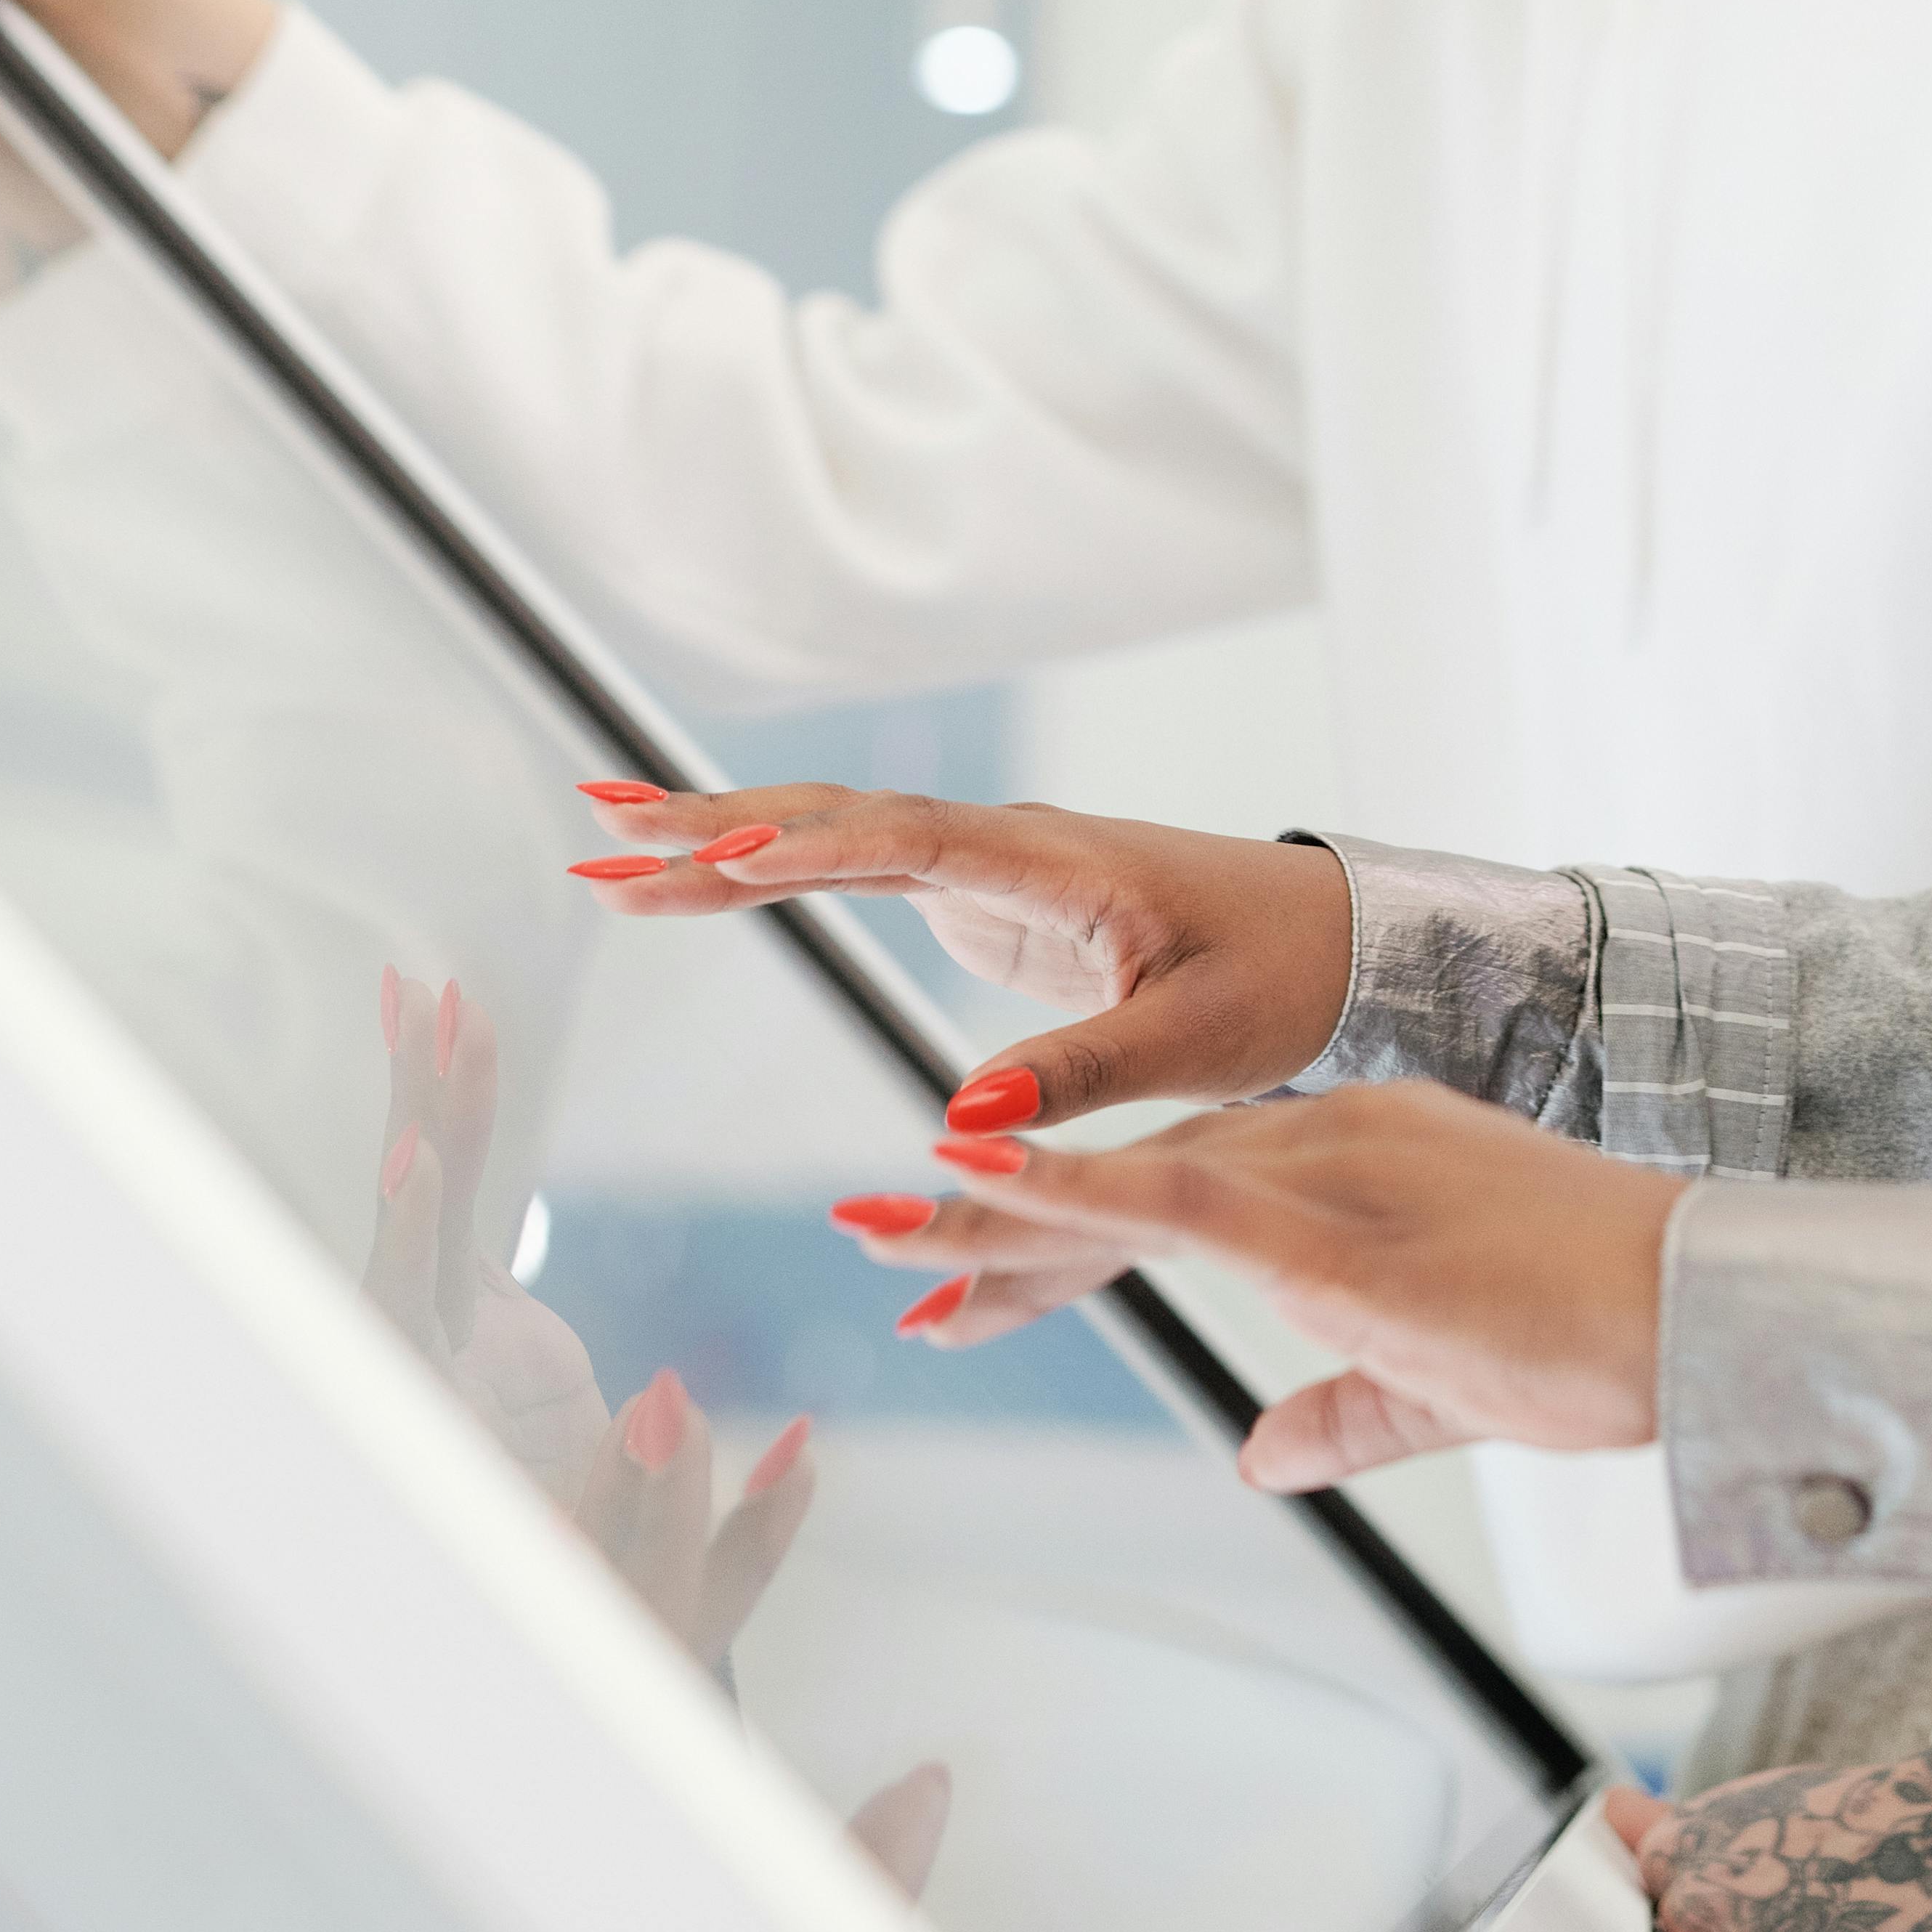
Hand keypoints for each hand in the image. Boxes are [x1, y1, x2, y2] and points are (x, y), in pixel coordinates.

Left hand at [361, 964, 810, 1667]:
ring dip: (434, 1086)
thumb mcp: (649, 1572)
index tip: (415, 1153)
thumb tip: (720, 1426)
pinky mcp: (471, 1306)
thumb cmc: (601, 1605)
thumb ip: (685, 1508)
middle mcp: (419, 1371)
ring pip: (426, 1188)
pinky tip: (454, 1024)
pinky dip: (462, 1104)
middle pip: (407, 1227)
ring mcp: (440, 1329)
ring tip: (434, 990)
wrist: (564, 1605)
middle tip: (425, 1016)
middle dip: (421, 1117)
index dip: (414, 1236)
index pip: (410, 1318)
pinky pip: (461, 1180)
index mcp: (442, 1430)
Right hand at [564, 780, 1355, 1132]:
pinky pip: (855, 868)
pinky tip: (700, 876)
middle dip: (721, 824)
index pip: (919, 842)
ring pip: (836, 834)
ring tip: (604, 842)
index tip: (726, 852)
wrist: (1329, 938)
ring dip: (723, 836)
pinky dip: (773, 868)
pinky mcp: (981, 896)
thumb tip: (965, 1111)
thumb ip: (1086, 1070)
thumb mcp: (1197, 1039)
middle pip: (845, 819)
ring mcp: (988, 863)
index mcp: (1062, 865)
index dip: (821, 846)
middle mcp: (1010, 845)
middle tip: (602, 829)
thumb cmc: (1280, 978)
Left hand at [824, 1085, 1678, 1466]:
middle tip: (867, 1224)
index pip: (1178, 1187)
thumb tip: (1262, 1453)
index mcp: (1357, 1165)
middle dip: (994, 1212)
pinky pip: (1176, 1197)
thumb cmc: (1601, 1340)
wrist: (1698, 1308)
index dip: (1064, 1225)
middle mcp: (1330, 1142)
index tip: (961, 1262)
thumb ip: (1349, 1411)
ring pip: (1128, 1181)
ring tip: (879, 1220)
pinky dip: (1072, 1189)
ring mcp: (1331, 1174)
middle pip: (1129, 1176)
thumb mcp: (1450, 1390)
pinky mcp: (1337, 1226)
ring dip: (996, 1209)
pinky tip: (988, 1178)